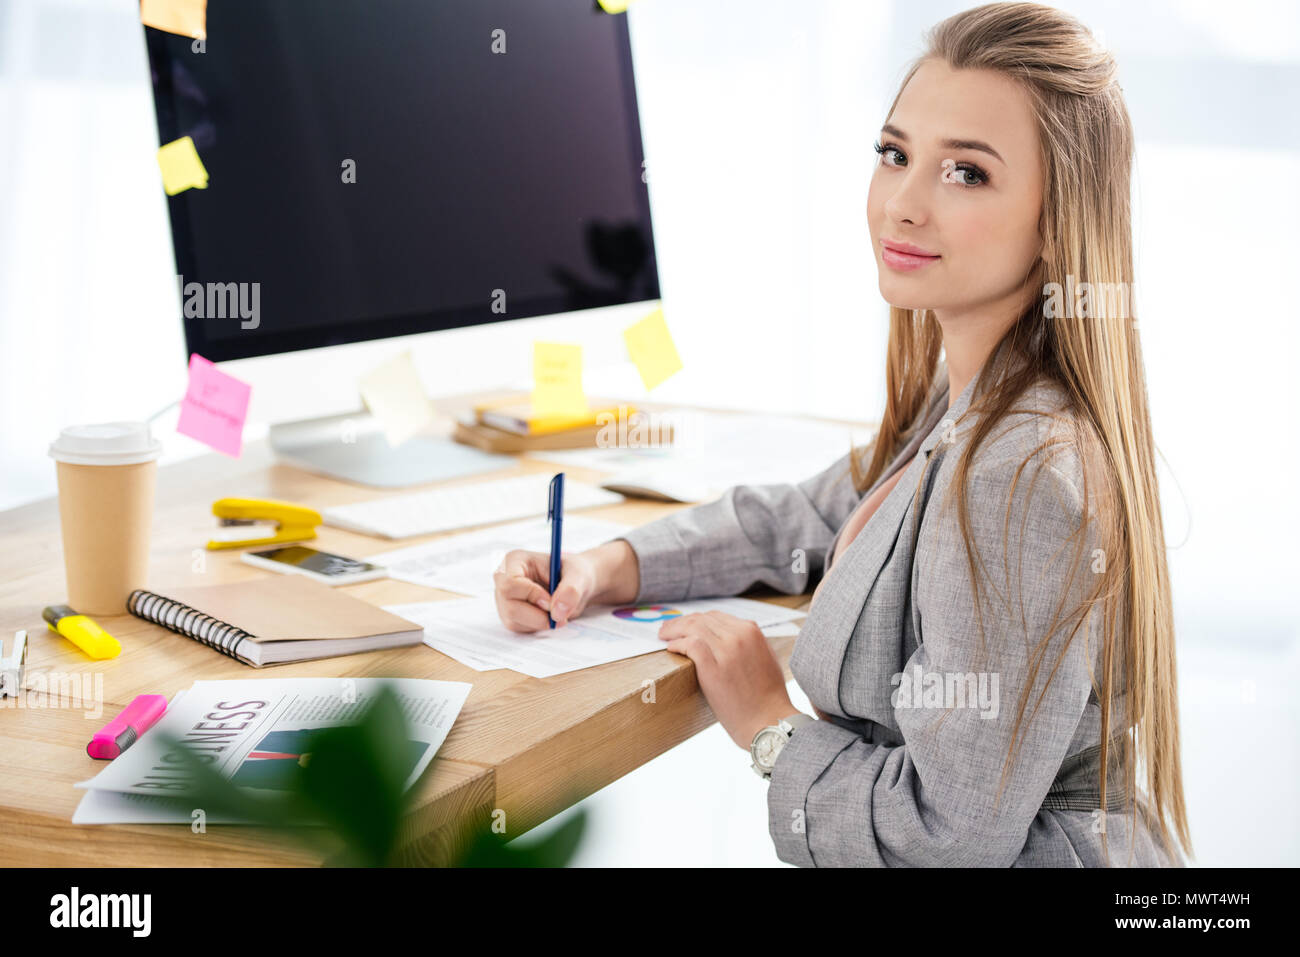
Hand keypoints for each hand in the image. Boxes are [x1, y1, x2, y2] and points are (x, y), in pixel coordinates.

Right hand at [493, 549, 600, 632]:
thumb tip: (557, 611)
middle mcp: (504, 579)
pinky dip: (537, 626)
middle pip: (509, 605)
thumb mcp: (579, 575)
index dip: (531, 595)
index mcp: (515, 560)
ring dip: (539, 621)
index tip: (551, 601)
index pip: (510, 582)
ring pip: (513, 619)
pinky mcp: (510, 615)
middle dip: (537, 614)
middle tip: (559, 613)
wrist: (576, 585)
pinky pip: (519, 628)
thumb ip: (571, 590)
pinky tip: (548, 615)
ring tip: (558, 612)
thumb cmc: (574, 573)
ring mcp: (504, 599)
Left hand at [659, 611, 795, 749]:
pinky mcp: (712, 666)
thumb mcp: (765, 657)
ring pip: (693, 628)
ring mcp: (726, 649)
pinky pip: (689, 645)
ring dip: (674, 630)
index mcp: (751, 631)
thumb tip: (727, 636)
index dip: (697, 620)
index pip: (716, 617)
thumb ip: (748, 642)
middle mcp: (739, 635)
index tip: (686, 625)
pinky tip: (671, 648)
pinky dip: (677, 644)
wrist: (768, 719)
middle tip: (667, 629)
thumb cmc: (768, 695)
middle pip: (701, 620)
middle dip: (681, 622)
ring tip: (664, 635)